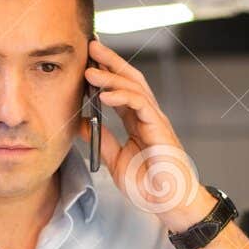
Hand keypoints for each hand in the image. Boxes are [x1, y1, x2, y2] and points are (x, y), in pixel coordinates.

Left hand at [79, 38, 214, 233]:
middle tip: (91, 46)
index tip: (87, 61)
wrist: (167, 202)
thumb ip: (101, 139)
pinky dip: (122, 96)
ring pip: (135, 87)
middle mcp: (148, 116)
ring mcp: (155, 120)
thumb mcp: (115, 160)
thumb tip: (81, 122)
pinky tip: (104, 95)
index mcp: (138, 122)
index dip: (105, 74)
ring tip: (90, 70)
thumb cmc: (148, 186)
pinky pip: (140, 105)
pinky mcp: (159, 128)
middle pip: (130, 79)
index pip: (121, 90)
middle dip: (110, 61)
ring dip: (111, 77)